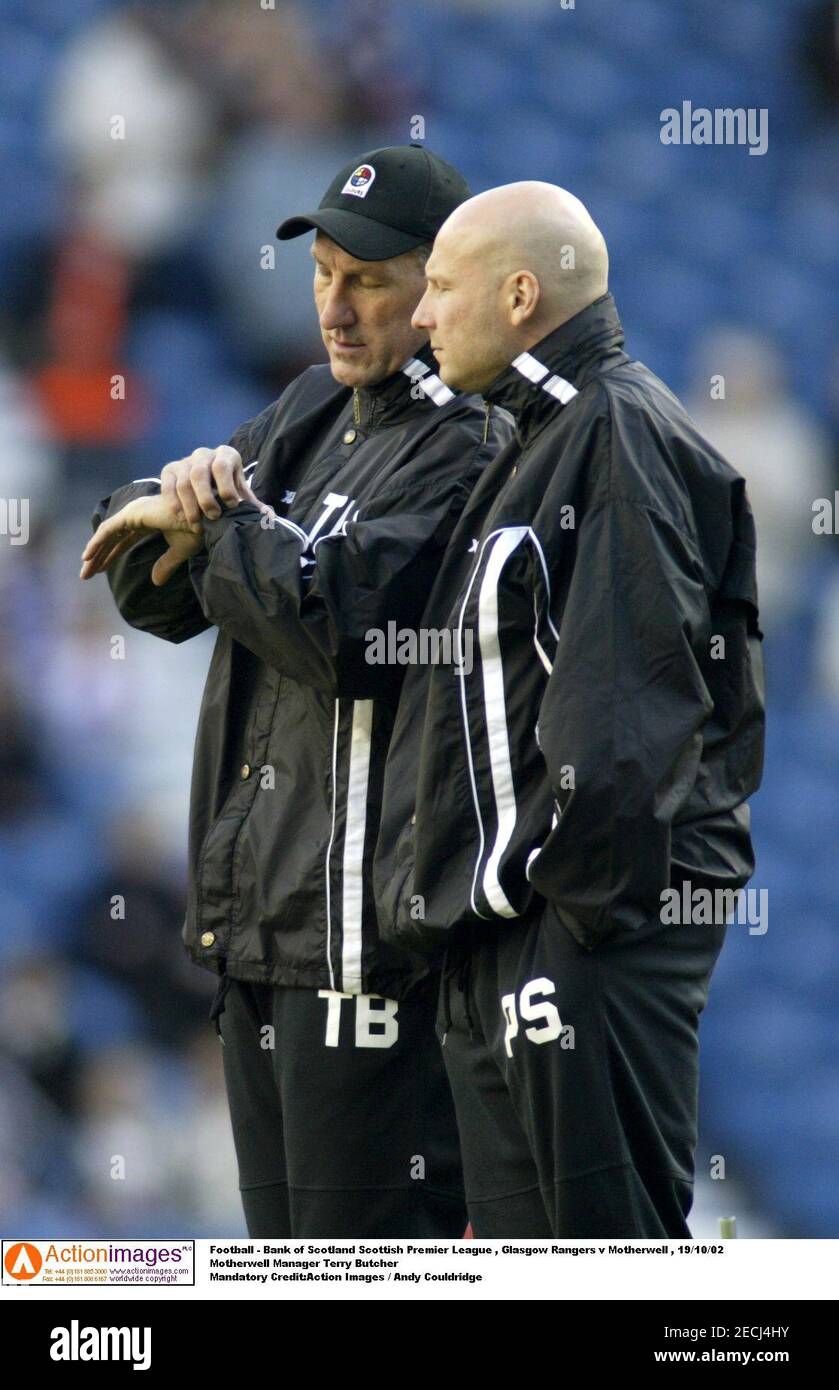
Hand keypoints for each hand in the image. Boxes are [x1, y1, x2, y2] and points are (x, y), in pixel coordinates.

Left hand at [80, 493, 203, 584]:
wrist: (204, 518)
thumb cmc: (198, 529)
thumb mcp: (180, 551)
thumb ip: (165, 564)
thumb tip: (156, 582)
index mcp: (150, 520)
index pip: (124, 540)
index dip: (112, 555)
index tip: (100, 570)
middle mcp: (139, 514)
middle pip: (113, 538)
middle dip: (100, 556)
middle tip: (87, 574)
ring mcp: (134, 512)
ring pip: (107, 535)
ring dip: (94, 553)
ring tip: (85, 571)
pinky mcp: (131, 514)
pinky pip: (108, 531)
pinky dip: (96, 543)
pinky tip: (87, 557)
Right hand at [161, 445, 252, 522]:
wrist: (204, 485)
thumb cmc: (227, 489)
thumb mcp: (240, 494)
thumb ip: (252, 504)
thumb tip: (269, 518)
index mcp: (226, 454)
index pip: (222, 466)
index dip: (226, 488)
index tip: (232, 505)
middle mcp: (204, 454)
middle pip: (199, 474)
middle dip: (206, 498)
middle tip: (214, 517)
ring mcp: (185, 461)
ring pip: (183, 483)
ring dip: (190, 506)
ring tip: (198, 524)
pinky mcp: (169, 469)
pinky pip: (168, 486)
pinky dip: (174, 503)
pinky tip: (182, 517)